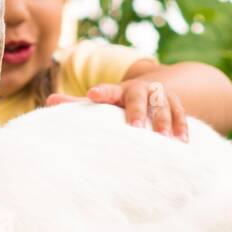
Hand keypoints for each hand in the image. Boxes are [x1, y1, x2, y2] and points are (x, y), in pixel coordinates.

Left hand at [48, 78, 189, 141]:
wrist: (153, 88)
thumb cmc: (119, 101)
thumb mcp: (102, 100)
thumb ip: (78, 103)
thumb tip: (49, 101)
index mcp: (118, 90)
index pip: (108, 90)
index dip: (101, 92)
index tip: (92, 95)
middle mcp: (140, 90)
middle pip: (138, 98)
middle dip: (136, 112)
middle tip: (135, 128)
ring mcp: (160, 95)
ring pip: (162, 106)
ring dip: (164, 121)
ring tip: (165, 140)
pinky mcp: (176, 104)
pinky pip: (180, 114)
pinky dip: (181, 127)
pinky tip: (182, 143)